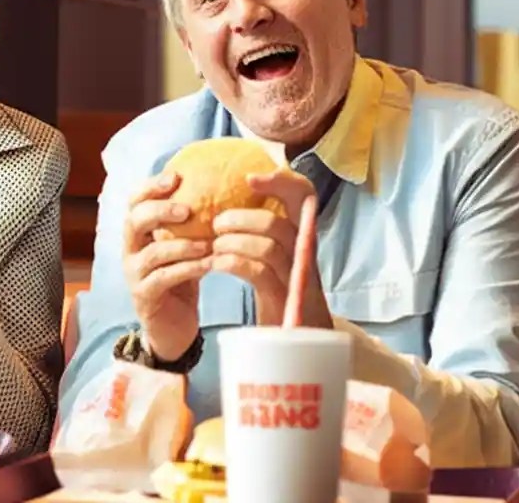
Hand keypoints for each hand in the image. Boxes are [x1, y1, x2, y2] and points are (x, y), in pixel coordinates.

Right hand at [122, 172, 212, 362]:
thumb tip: (221, 192)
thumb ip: (191, 226)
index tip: (176, 177)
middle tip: (188, 210)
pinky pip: (164, 278)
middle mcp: (130, 251)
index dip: (150, 187)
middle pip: (134, 221)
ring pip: (153, 253)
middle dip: (161, 211)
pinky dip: (188, 269)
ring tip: (208, 243)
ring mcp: (134, 275)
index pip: (134, 202)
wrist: (174, 328)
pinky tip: (209, 265)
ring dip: (183, 245)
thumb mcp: (186, 249)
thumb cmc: (182, 282)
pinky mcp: (144, 297)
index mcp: (138, 234)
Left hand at [208, 169, 330, 327]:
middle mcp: (304, 252)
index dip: (281, 180)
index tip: (249, 178)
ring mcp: (296, 277)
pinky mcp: (283, 299)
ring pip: (269, 245)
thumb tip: (228, 202)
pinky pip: (258, 272)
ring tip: (214, 245)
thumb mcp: (276, 256)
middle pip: (279, 222)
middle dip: (242, 218)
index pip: (305, 195)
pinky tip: (216, 264)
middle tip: (216, 223)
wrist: (298, 340)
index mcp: (302, 235)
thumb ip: (262, 230)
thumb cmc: (280, 293)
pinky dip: (233, 263)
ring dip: (234, 241)